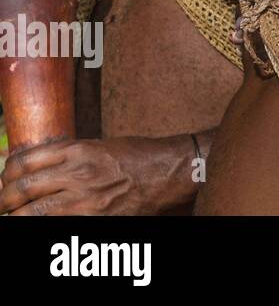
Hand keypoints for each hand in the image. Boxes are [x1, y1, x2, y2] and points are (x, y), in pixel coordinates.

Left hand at [0, 136, 199, 215]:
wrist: (169, 172)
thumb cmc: (137, 156)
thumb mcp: (99, 145)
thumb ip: (67, 155)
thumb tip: (35, 167)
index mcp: (78, 150)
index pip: (23, 163)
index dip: (7, 174)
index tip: (7, 181)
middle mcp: (77, 173)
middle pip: (21, 189)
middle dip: (5, 200)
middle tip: (5, 205)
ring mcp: (85, 199)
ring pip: (30, 214)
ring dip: (16, 217)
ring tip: (15, 217)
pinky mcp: (94, 219)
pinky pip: (55, 226)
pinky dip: (40, 226)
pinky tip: (39, 223)